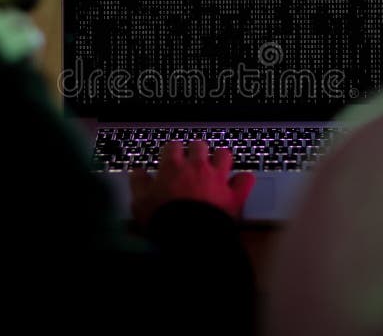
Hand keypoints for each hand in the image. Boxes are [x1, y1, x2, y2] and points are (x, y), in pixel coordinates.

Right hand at [129, 140, 255, 225]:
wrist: (189, 238)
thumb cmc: (163, 220)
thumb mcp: (140, 202)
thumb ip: (139, 183)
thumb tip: (137, 173)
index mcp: (173, 167)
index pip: (173, 146)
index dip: (172, 151)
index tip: (171, 157)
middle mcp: (197, 167)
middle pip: (199, 145)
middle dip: (196, 150)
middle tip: (193, 160)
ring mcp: (218, 179)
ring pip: (224, 155)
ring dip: (221, 158)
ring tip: (217, 166)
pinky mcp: (234, 195)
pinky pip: (246, 179)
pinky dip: (243, 180)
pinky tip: (239, 183)